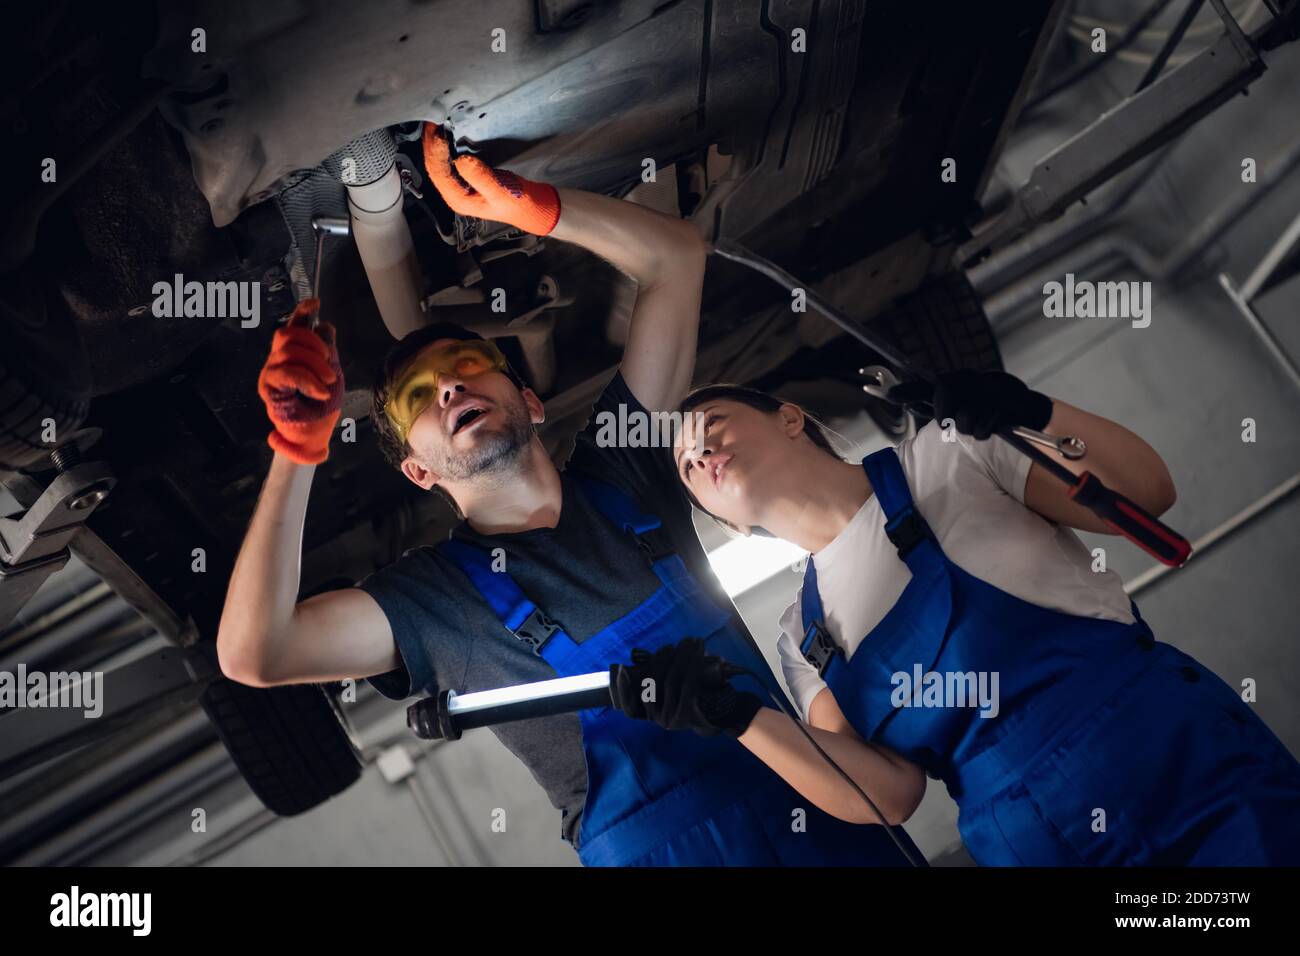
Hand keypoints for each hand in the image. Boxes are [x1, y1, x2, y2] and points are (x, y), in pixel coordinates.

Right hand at [256, 298, 343, 463]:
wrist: (314, 434)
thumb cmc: (321, 406)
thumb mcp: (331, 373)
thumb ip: (326, 350)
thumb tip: (325, 325)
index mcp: (293, 354)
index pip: (293, 327)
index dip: (301, 312)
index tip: (315, 303)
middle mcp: (278, 359)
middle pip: (289, 334)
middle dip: (314, 345)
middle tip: (330, 366)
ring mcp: (271, 371)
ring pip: (290, 351)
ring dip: (316, 365)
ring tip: (328, 383)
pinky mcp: (268, 387)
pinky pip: (288, 372)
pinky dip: (308, 380)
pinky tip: (320, 391)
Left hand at [421, 122, 560, 234]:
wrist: (529, 206)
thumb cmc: (517, 203)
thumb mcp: (501, 192)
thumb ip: (481, 178)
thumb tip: (461, 160)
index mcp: (458, 200)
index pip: (440, 174)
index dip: (436, 153)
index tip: (439, 134)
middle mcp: (454, 192)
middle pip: (435, 165)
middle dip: (431, 144)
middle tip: (433, 121)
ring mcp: (458, 183)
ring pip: (439, 160)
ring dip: (436, 142)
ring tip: (435, 121)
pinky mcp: (465, 175)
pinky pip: (449, 158)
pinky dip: (446, 144)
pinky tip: (446, 131)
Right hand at [609, 638, 762, 737]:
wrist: (725, 713)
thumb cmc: (698, 697)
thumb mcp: (675, 692)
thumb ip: (659, 680)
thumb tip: (644, 660)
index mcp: (653, 715)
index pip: (629, 707)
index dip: (620, 689)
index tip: (620, 670)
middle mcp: (660, 720)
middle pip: (651, 685)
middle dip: (659, 661)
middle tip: (669, 647)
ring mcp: (673, 718)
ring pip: (670, 680)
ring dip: (679, 656)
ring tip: (688, 642)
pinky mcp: (688, 713)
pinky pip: (686, 683)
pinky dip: (690, 662)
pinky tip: (696, 649)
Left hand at [893, 369, 1051, 439]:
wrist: (1018, 399)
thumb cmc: (980, 401)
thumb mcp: (954, 401)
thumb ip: (931, 404)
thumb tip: (909, 406)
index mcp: (951, 380)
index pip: (925, 386)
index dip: (906, 391)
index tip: (888, 396)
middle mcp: (966, 379)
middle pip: (944, 408)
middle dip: (947, 417)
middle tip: (955, 420)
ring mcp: (985, 389)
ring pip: (964, 422)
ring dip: (970, 428)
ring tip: (978, 420)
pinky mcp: (1001, 402)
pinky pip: (982, 430)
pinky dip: (985, 431)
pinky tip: (991, 422)